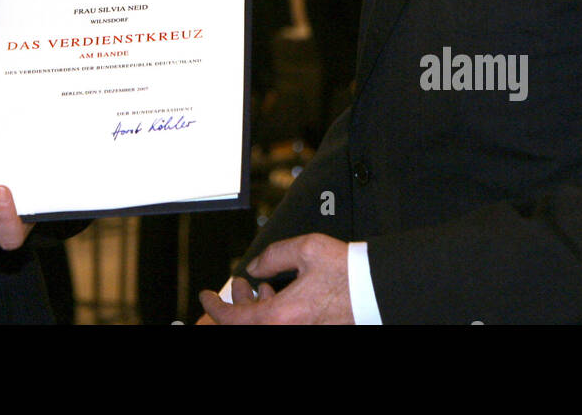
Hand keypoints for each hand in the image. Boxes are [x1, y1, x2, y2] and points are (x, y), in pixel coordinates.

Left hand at [197, 234, 352, 323]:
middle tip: (238, 285)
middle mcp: (288, 330)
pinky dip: (272, 313)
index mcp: (281, 316)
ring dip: (255, 309)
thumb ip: (273, 256)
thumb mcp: (305, 250)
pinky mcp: (311, 330)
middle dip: (236, 304)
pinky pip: (281, 326)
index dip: (213, 307)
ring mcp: (300, 332)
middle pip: (246, 326)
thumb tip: (255, 267)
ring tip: (261, 286)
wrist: (376, 290)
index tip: (204, 295)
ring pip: (264, 326)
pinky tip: (279, 294)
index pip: (232, 319)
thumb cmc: (347, 273)